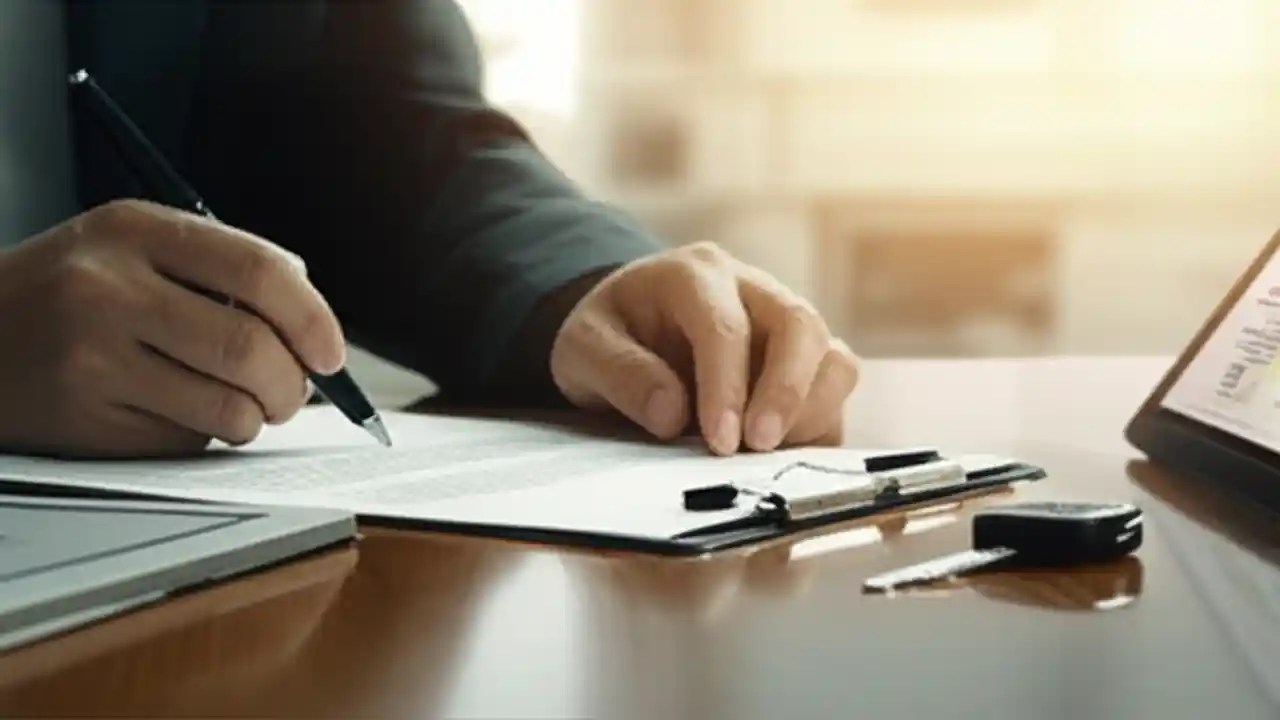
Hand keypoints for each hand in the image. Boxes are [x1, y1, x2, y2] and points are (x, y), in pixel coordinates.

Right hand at [0, 200, 344, 456]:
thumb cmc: (67, 291)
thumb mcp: (129, 246)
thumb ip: (219, 265)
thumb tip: (312, 316)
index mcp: (132, 232)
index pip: (258, 271)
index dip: (313, 317)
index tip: (332, 352)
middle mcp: (108, 291)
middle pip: (251, 349)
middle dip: (292, 384)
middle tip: (292, 392)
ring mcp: (91, 361)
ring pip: (228, 409)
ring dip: (254, 417)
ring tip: (241, 404)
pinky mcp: (84, 425)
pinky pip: (186, 445)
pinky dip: (204, 437)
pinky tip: (176, 413)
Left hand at [550, 242, 858, 454]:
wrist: (628, 323)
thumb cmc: (609, 331)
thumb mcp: (584, 347)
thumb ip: (621, 374)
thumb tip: (671, 416)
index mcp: (695, 273)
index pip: (726, 326)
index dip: (727, 387)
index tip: (719, 441)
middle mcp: (751, 288)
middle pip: (800, 326)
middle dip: (787, 392)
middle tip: (758, 446)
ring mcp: (783, 322)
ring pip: (832, 356)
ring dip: (810, 409)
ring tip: (765, 451)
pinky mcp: (803, 359)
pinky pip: (833, 389)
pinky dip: (816, 424)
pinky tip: (777, 451)